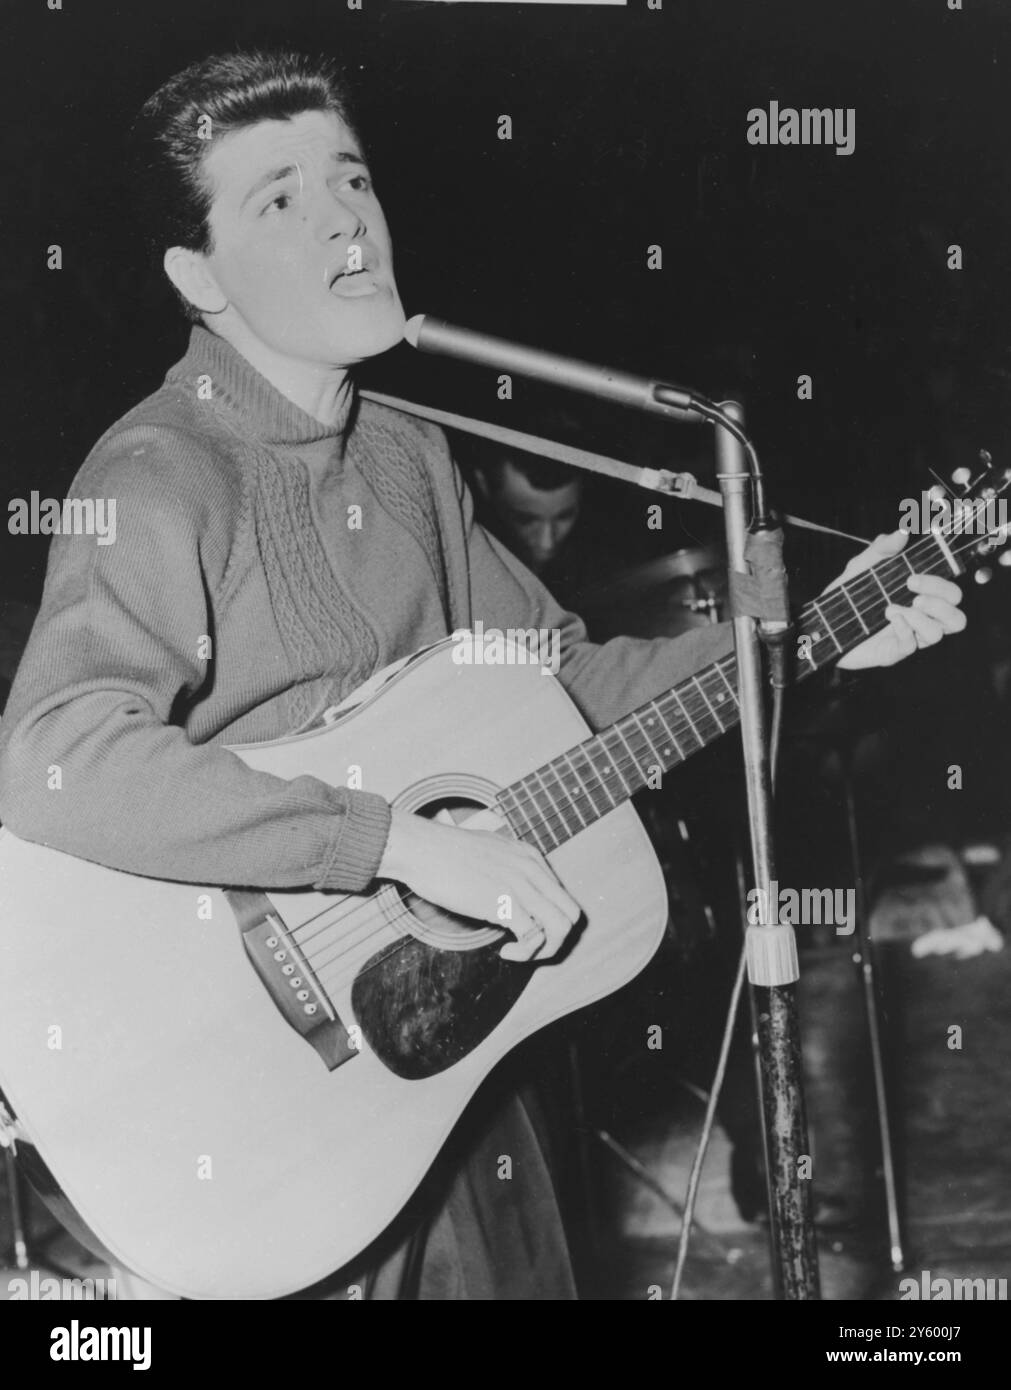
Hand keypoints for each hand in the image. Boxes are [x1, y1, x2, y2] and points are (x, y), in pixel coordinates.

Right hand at [378, 807, 581, 961]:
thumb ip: (506, 868)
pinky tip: (506, 952)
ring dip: (544, 950)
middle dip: (556, 938)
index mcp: (531, 857)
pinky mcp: (504, 904)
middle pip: (571, 914)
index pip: (562, 896)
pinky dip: (525, 953)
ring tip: (518, 952)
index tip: (524, 928)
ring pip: (561, 928)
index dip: (548, 920)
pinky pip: (534, 937)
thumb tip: (506, 891)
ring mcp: (520, 886)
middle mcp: (532, 870)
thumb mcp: (490, 851)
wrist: (423, 849)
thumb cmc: (445, 852)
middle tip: (529, 947)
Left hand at [831, 530, 966, 669]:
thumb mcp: (862, 566)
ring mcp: (908, 637)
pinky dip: (903, 630)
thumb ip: (882, 548)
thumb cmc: (848, 595)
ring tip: (892, 609)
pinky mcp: (893, 652)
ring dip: (919, 619)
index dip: (942, 585)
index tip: (913, 578)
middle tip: (914, 595)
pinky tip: (889, 619)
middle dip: (940, 603)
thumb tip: (902, 533)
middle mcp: (920, 619)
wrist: (822, 623)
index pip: (951, 595)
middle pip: (957, 619)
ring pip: (939, 634)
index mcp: (920, 598)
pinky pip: (911, 646)